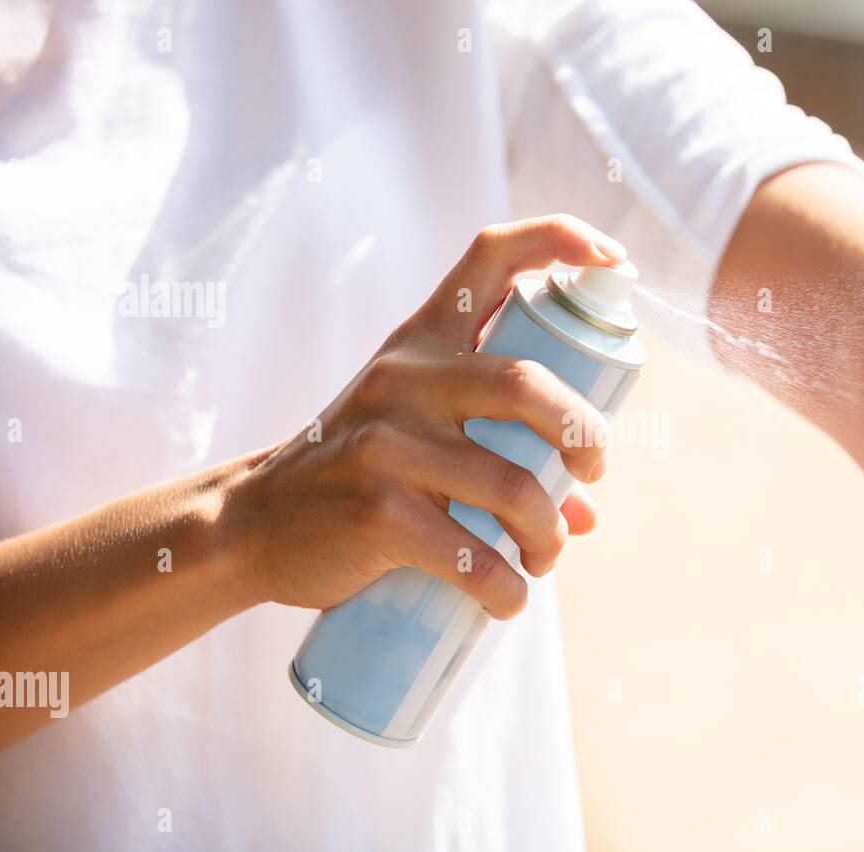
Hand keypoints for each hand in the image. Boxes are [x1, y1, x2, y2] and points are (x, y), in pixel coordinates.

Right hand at [222, 215, 624, 617]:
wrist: (250, 525)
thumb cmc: (351, 474)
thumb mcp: (409, 430)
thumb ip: (495, 451)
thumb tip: (584, 514)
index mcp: (420, 342)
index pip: (492, 256)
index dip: (561, 241)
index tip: (614, 259)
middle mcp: (405, 379)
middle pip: (531, 384)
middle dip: (585, 435)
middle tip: (593, 469)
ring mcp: (388, 445)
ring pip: (514, 488)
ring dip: (548, 536)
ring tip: (543, 558)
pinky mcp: (378, 513)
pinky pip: (474, 557)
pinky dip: (508, 589)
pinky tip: (509, 599)